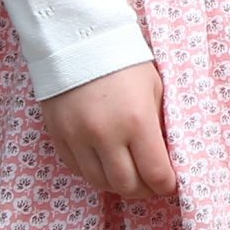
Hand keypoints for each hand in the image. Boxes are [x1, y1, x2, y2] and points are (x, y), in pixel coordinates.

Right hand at [41, 62, 176, 199]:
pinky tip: (106, 162)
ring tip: (130, 174)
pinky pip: (78, 169)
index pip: (156, 174)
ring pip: (99, 182)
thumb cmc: (126, 61)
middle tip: (152, 184)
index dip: (167, 185)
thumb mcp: (155, 90)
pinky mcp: (58, 136)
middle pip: (126, 186)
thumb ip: (161, 126)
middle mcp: (106, 134)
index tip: (171, 183)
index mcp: (137, 121)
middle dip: (144, 190)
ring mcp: (78, 137)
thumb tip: (169, 157)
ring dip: (118, 184)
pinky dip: (95, 172)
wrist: (78, 39)